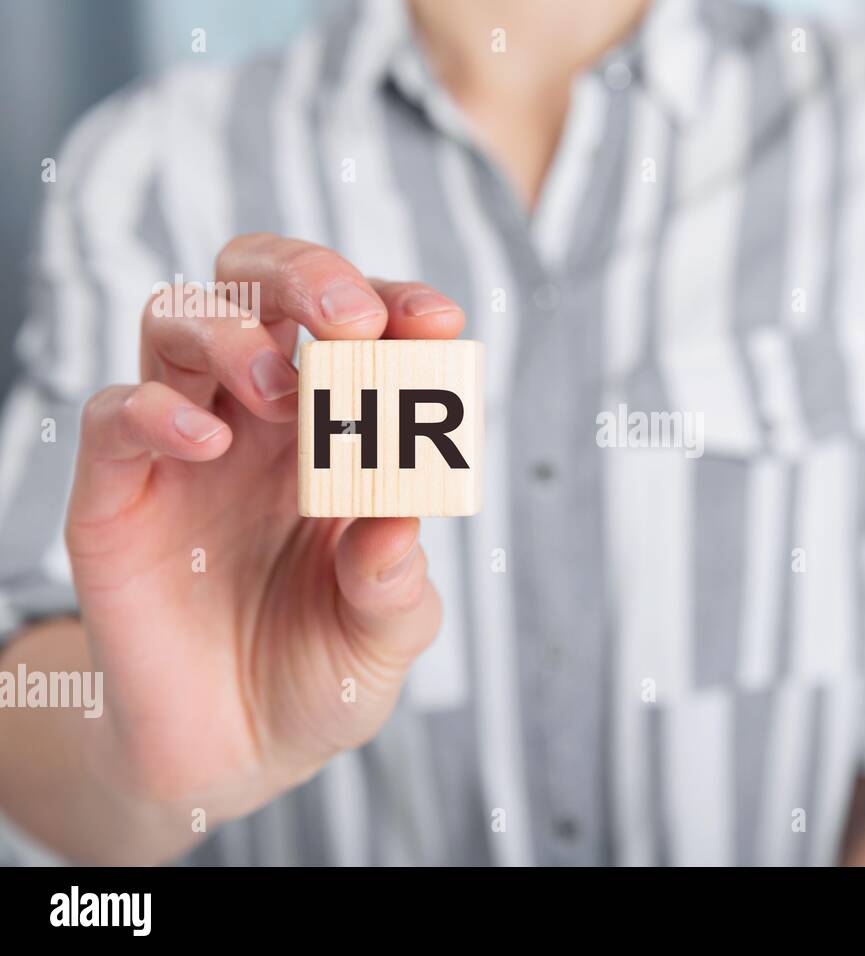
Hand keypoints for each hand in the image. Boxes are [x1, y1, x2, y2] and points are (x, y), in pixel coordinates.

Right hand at [65, 233, 464, 827]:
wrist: (236, 753)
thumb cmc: (322, 674)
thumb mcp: (383, 638)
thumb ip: (396, 584)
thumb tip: (397, 520)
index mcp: (339, 431)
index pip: (359, 327)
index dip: (396, 305)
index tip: (436, 319)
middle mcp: (259, 421)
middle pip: (256, 284)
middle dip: (305, 275)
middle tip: (350, 318)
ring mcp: (184, 450)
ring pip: (179, 321)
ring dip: (235, 332)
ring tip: (283, 390)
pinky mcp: (116, 498)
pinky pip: (115, 417)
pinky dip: (156, 410)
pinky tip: (211, 441)